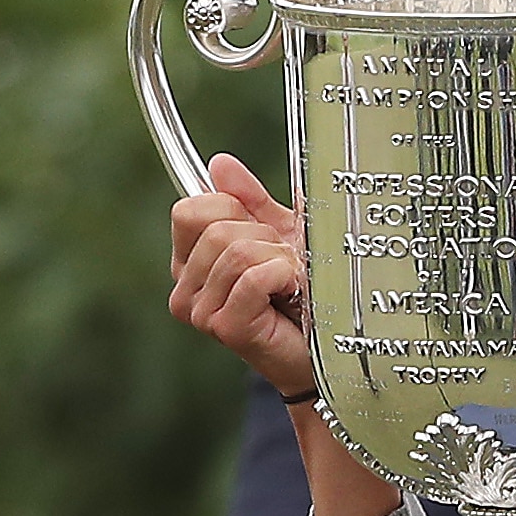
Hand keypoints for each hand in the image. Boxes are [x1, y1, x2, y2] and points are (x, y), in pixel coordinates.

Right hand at [168, 154, 313, 395]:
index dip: (234, 211)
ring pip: (237, 250)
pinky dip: (284, 275)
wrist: (330, 352)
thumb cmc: (305, 297)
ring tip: (291, 283)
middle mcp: (186, 290)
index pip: (189, 210)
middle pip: (216, 227)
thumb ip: (250, 201)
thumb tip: (220, 164)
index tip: (262, 237)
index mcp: (190, 264)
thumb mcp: (278, 237)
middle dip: (263, 238)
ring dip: (279, 259)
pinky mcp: (226, 327)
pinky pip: (253, 275)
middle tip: (283, 267)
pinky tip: (294, 294)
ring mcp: (202, 312)